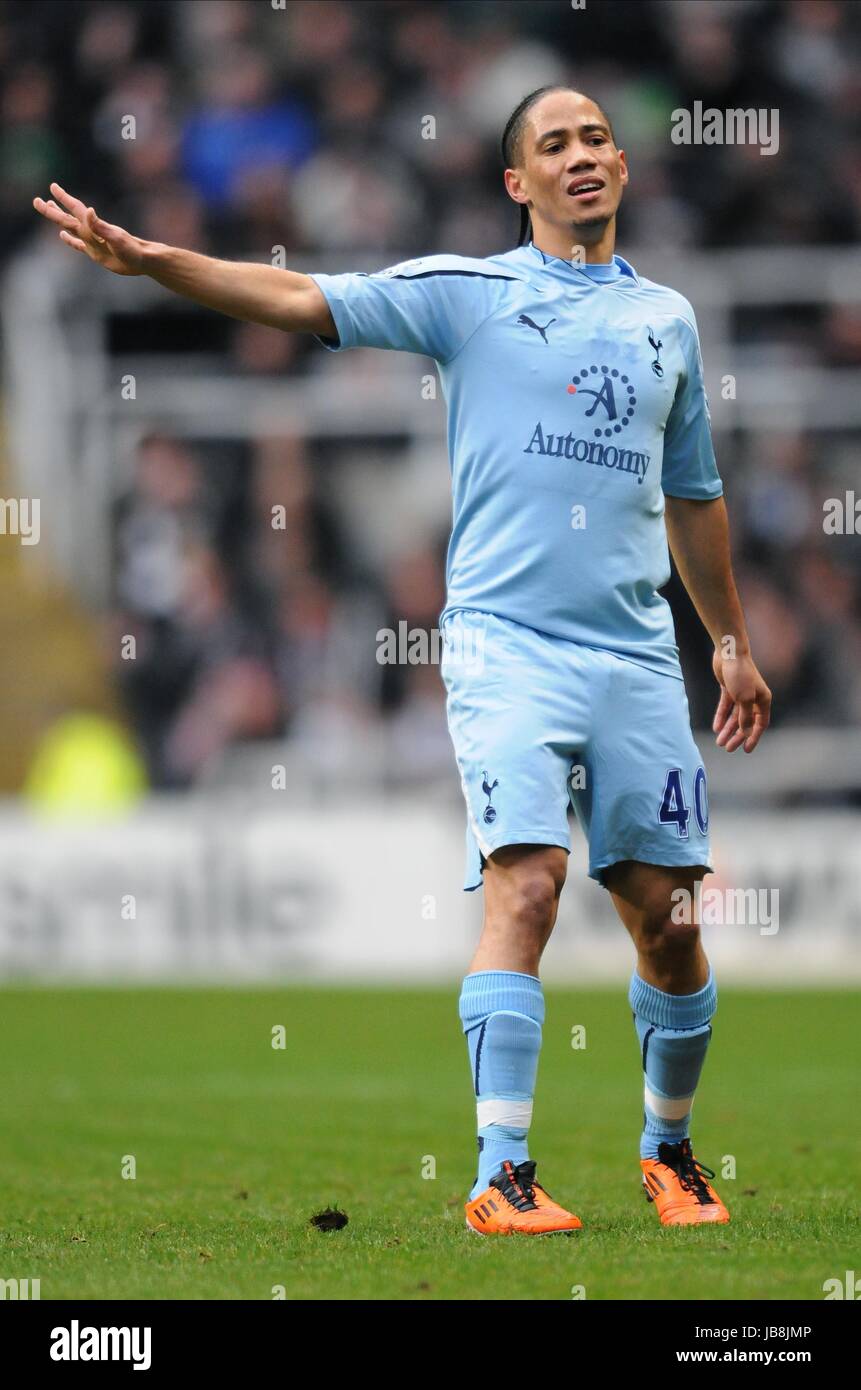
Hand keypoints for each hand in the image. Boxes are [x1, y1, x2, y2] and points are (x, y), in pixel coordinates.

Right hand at [33, 182, 147, 275]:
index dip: (64, 198)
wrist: (143, 260)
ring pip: (70, 228)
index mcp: (94, 226)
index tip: (53, 186)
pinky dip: (69, 240)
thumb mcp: (116, 238)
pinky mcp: (95, 253)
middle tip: (37, 200)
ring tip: (49, 208)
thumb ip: (100, 226)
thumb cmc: (132, 250)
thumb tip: (88, 210)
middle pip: (67, 218)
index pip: (75, 209)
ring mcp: (92, 242)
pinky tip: (62, 236)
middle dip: (52, 210)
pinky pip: (78, 245)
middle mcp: (91, 232)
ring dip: (59, 219)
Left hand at [712, 648, 771, 752]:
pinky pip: (726, 707)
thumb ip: (745, 717)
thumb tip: (745, 734)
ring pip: (735, 716)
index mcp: (763, 700)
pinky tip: (716, 728)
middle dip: (737, 736)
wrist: (729, 653)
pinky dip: (721, 717)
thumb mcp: (744, 699)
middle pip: (746, 722)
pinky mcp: (729, 689)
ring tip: (719, 741)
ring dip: (727, 729)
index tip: (746, 750)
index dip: (753, 737)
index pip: (760, 724)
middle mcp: (754, 698)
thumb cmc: (740, 674)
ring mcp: (741, 693)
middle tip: (727, 748)